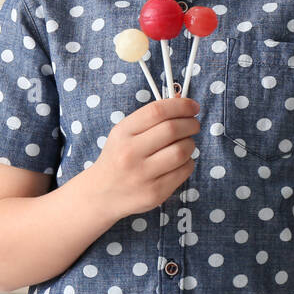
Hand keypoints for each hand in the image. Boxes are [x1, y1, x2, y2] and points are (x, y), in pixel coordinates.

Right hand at [88, 96, 200, 219]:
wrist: (100, 194)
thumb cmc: (118, 157)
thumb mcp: (125, 133)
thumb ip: (151, 117)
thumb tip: (182, 100)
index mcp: (122, 133)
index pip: (156, 111)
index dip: (181, 105)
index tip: (193, 107)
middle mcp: (130, 153)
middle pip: (172, 129)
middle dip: (191, 124)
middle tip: (193, 125)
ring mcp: (142, 175)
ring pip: (181, 151)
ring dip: (190, 144)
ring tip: (185, 144)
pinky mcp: (155, 193)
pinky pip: (184, 171)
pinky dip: (188, 162)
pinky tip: (180, 162)